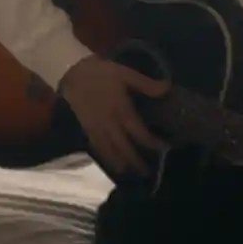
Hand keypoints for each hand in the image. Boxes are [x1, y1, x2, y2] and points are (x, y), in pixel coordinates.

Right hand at [59, 55, 169, 176]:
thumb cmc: (102, 73)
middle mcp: (109, 122)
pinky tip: (111, 162)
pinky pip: (96, 145)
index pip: (138, 132)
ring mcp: (96, 126)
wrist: (73, 71)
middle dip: (135, 160)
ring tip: (130, 172)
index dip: (151, 142)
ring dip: (120, 162)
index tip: (164, 149)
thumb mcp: (126, 74)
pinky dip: (105, 156)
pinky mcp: (86, 127)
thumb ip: (147, 84)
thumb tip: (169, 87)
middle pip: (123, 146)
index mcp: (121, 110)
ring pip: (109, 149)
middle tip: (147, 172)